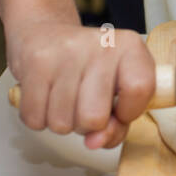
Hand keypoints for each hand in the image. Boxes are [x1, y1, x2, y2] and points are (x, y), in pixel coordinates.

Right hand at [7, 17, 155, 148]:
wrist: (45, 34)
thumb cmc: (86, 67)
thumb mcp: (115, 89)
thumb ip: (117, 123)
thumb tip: (96, 142)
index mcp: (129, 48)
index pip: (139, 89)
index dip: (127, 113)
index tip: (118, 110)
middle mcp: (100, 46)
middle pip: (94, 118)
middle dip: (86, 126)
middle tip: (84, 105)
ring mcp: (66, 53)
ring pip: (62, 123)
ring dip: (62, 122)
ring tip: (64, 98)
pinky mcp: (36, 63)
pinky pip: (35, 117)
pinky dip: (39, 117)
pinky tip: (46, 97)